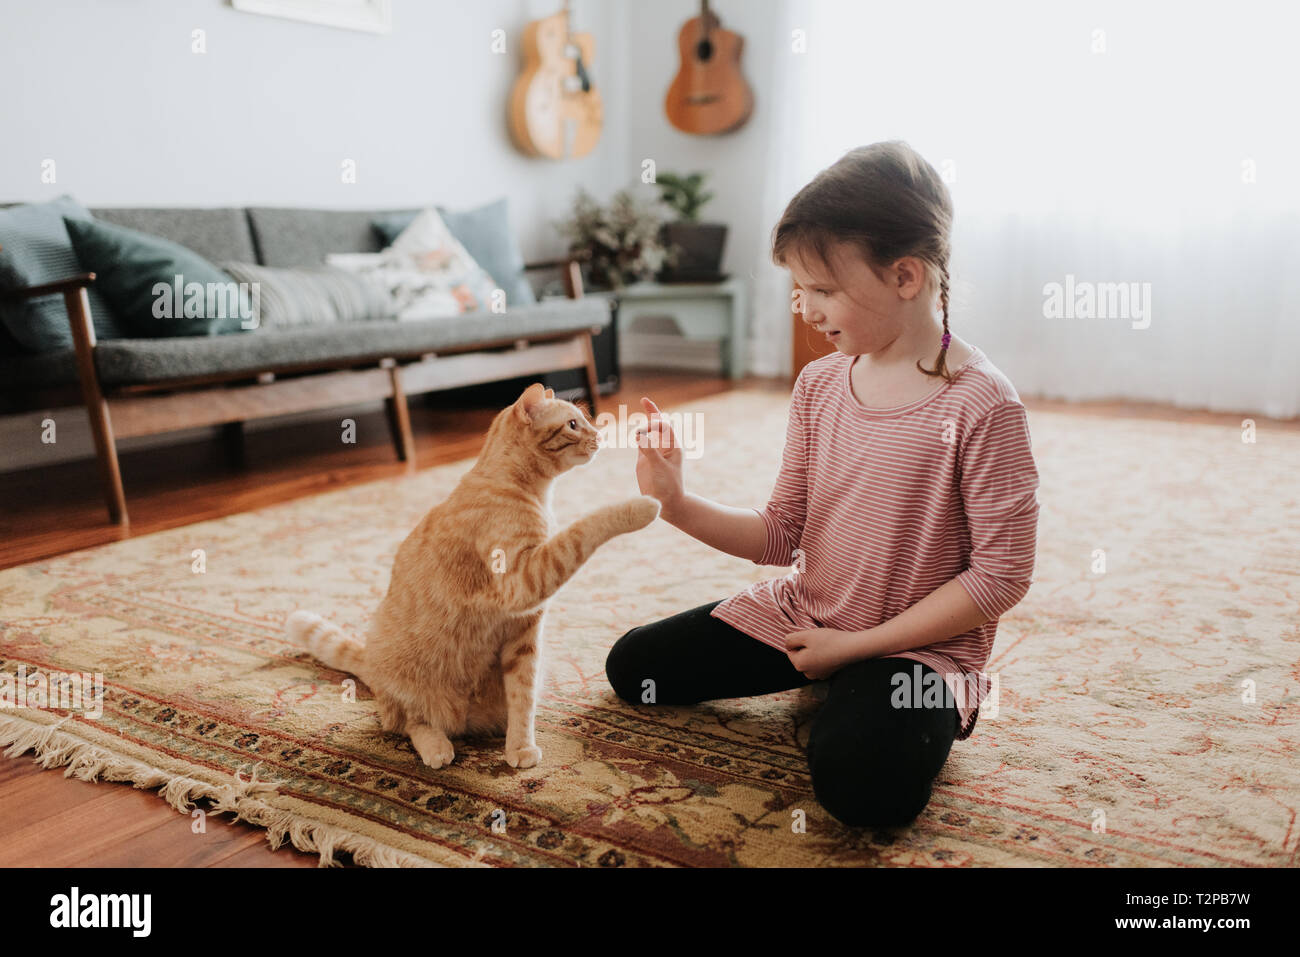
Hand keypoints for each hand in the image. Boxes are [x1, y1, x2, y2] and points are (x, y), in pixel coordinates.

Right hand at [634, 396, 684, 514]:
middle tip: (645, 400)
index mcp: (673, 446)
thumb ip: (649, 451)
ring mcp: (654, 452)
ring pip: (648, 433)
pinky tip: (635, 431)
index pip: (663, 426)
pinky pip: (641, 443)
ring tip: (644, 408)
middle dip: (652, 412)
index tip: (640, 431)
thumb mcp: (659, 468)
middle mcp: (664, 447)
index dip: (653, 421)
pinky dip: (637, 436)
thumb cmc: (668, 485)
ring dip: (644, 423)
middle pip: (657, 425)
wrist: (666, 503)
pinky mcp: (644, 459)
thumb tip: (638, 435)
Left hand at [783, 628, 863, 679]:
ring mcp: (819, 675)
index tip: (810, 637)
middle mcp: (807, 673)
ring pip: (810, 659)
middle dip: (806, 647)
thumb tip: (787, 643)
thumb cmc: (829, 641)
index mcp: (799, 665)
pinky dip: (823, 655)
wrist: (852, 648)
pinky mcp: (829, 673)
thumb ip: (790, 639)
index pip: (790, 650)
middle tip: (818, 640)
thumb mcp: (805, 635)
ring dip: (814, 651)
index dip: (799, 640)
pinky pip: (820, 662)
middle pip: (800, 655)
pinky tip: (830, 650)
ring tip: (825, 645)